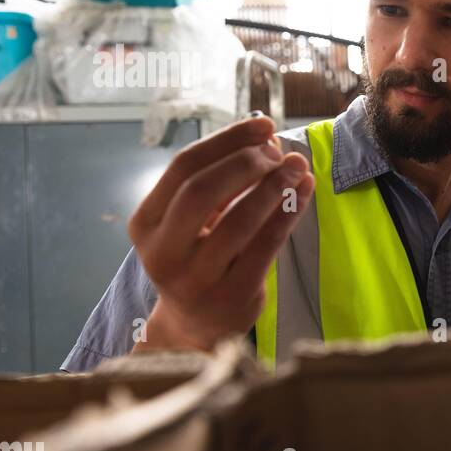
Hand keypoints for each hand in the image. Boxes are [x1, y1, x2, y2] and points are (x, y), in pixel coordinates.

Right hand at [128, 116, 313, 352]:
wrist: (198, 325)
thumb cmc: (199, 257)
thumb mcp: (192, 221)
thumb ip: (219, 181)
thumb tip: (267, 139)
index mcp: (146, 223)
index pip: (183, 167)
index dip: (226, 140)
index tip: (263, 125)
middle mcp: (162, 252)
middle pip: (202, 190)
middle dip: (246, 162)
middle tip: (278, 152)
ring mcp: (196, 278)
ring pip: (239, 220)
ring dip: (273, 186)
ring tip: (297, 166)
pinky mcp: (233, 295)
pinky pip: (267, 245)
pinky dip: (288, 212)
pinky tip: (304, 190)